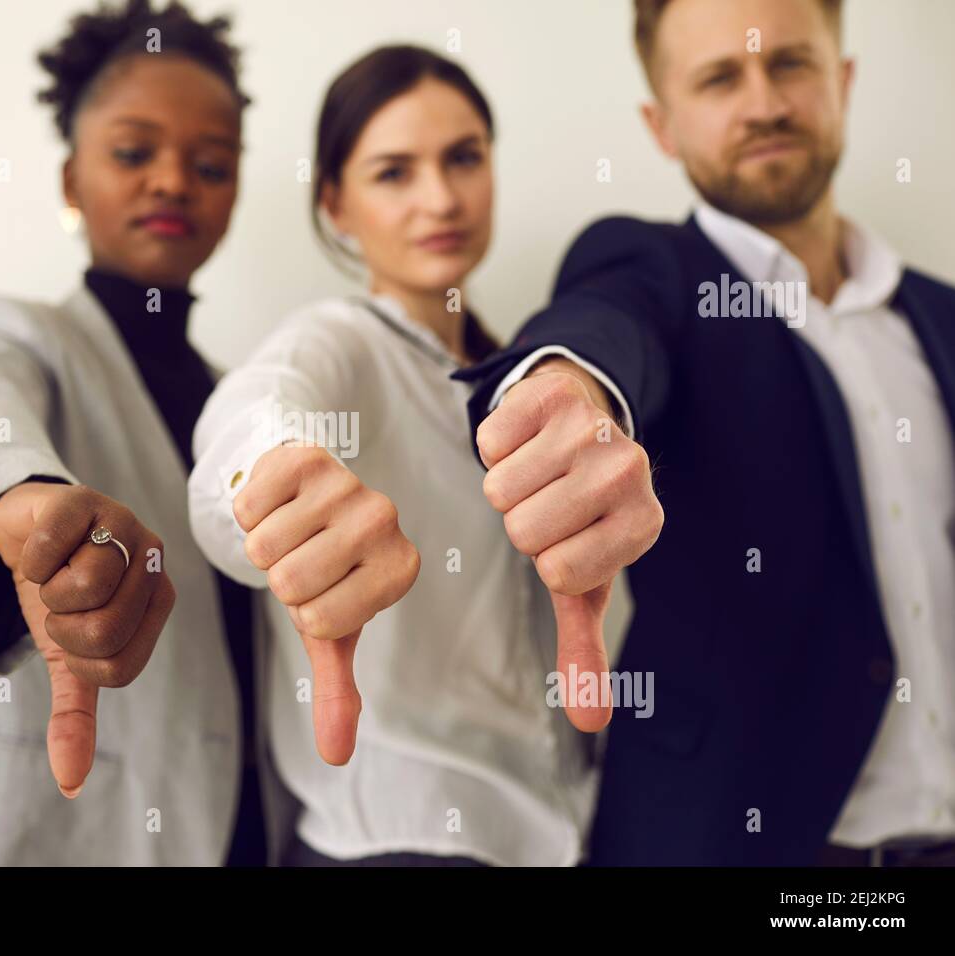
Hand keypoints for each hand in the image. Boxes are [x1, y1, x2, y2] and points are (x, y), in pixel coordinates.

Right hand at [0, 482, 173, 796]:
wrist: (27, 531)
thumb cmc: (59, 593)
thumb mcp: (65, 659)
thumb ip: (75, 715)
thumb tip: (70, 785)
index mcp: (158, 603)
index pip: (118, 666)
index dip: (78, 661)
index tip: (69, 635)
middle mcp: (152, 560)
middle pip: (105, 630)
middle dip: (61, 627)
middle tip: (57, 603)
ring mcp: (122, 523)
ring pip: (83, 586)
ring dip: (46, 588)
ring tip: (52, 572)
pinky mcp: (83, 499)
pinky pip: (50, 548)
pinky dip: (29, 557)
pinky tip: (40, 546)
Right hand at [235, 444, 418, 765]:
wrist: (309, 494)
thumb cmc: (325, 568)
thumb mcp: (330, 630)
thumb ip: (337, 693)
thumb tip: (335, 758)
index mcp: (400, 571)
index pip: (319, 619)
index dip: (304, 609)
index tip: (322, 588)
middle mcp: (385, 523)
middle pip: (289, 581)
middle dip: (279, 576)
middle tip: (301, 557)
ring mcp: (348, 485)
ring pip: (265, 545)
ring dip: (262, 543)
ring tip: (290, 530)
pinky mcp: (308, 457)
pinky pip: (249, 506)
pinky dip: (249, 510)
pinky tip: (277, 502)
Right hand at [478, 361, 661, 731]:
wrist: (583, 425)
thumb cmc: (580, 516)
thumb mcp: (584, 581)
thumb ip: (585, 649)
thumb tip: (588, 724)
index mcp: (645, 523)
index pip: (558, 570)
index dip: (546, 560)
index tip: (567, 540)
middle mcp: (630, 470)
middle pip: (525, 528)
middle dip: (522, 522)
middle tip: (547, 504)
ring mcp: (594, 426)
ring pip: (501, 486)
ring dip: (506, 484)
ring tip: (537, 472)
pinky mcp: (554, 393)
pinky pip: (489, 439)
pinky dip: (494, 446)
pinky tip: (524, 440)